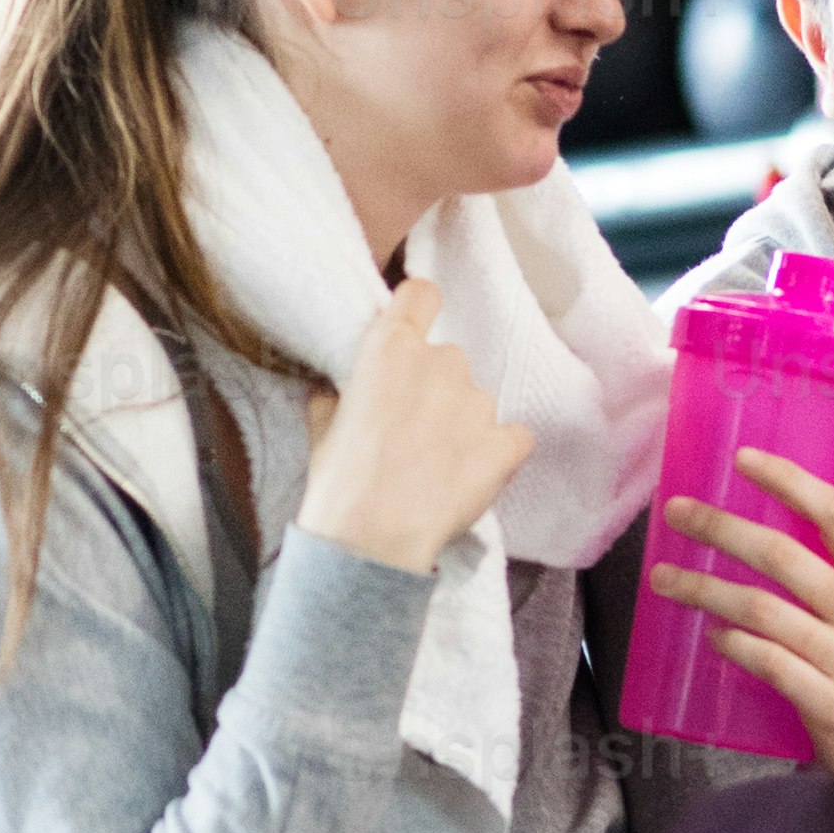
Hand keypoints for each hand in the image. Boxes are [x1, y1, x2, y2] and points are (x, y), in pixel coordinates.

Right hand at [296, 278, 534, 577]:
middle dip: (436, 388)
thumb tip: (334, 395)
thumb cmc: (340, 483)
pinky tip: (472, 476)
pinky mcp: (506, 442)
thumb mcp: (321, 429)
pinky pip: (513, 437)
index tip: (416, 332)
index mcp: (390, 348)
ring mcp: (478, 402)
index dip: (420, 310)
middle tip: (413, 431)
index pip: (421, 295)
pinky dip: (499, 452)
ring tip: (438, 466)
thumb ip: (335, 398)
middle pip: (448, 359)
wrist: (373, 537)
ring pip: (477, 401)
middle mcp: (441, 363)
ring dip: (464, 424)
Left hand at [643, 447, 833, 785]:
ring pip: (763, 610)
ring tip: (665, 580)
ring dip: (706, 590)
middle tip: (677, 514)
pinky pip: (768, 662)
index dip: (790, 481)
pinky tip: (712, 636)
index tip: (745, 459)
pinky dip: (734, 644)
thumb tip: (763, 532)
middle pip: (784, 556)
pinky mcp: (828, 703)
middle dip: (723, 529)